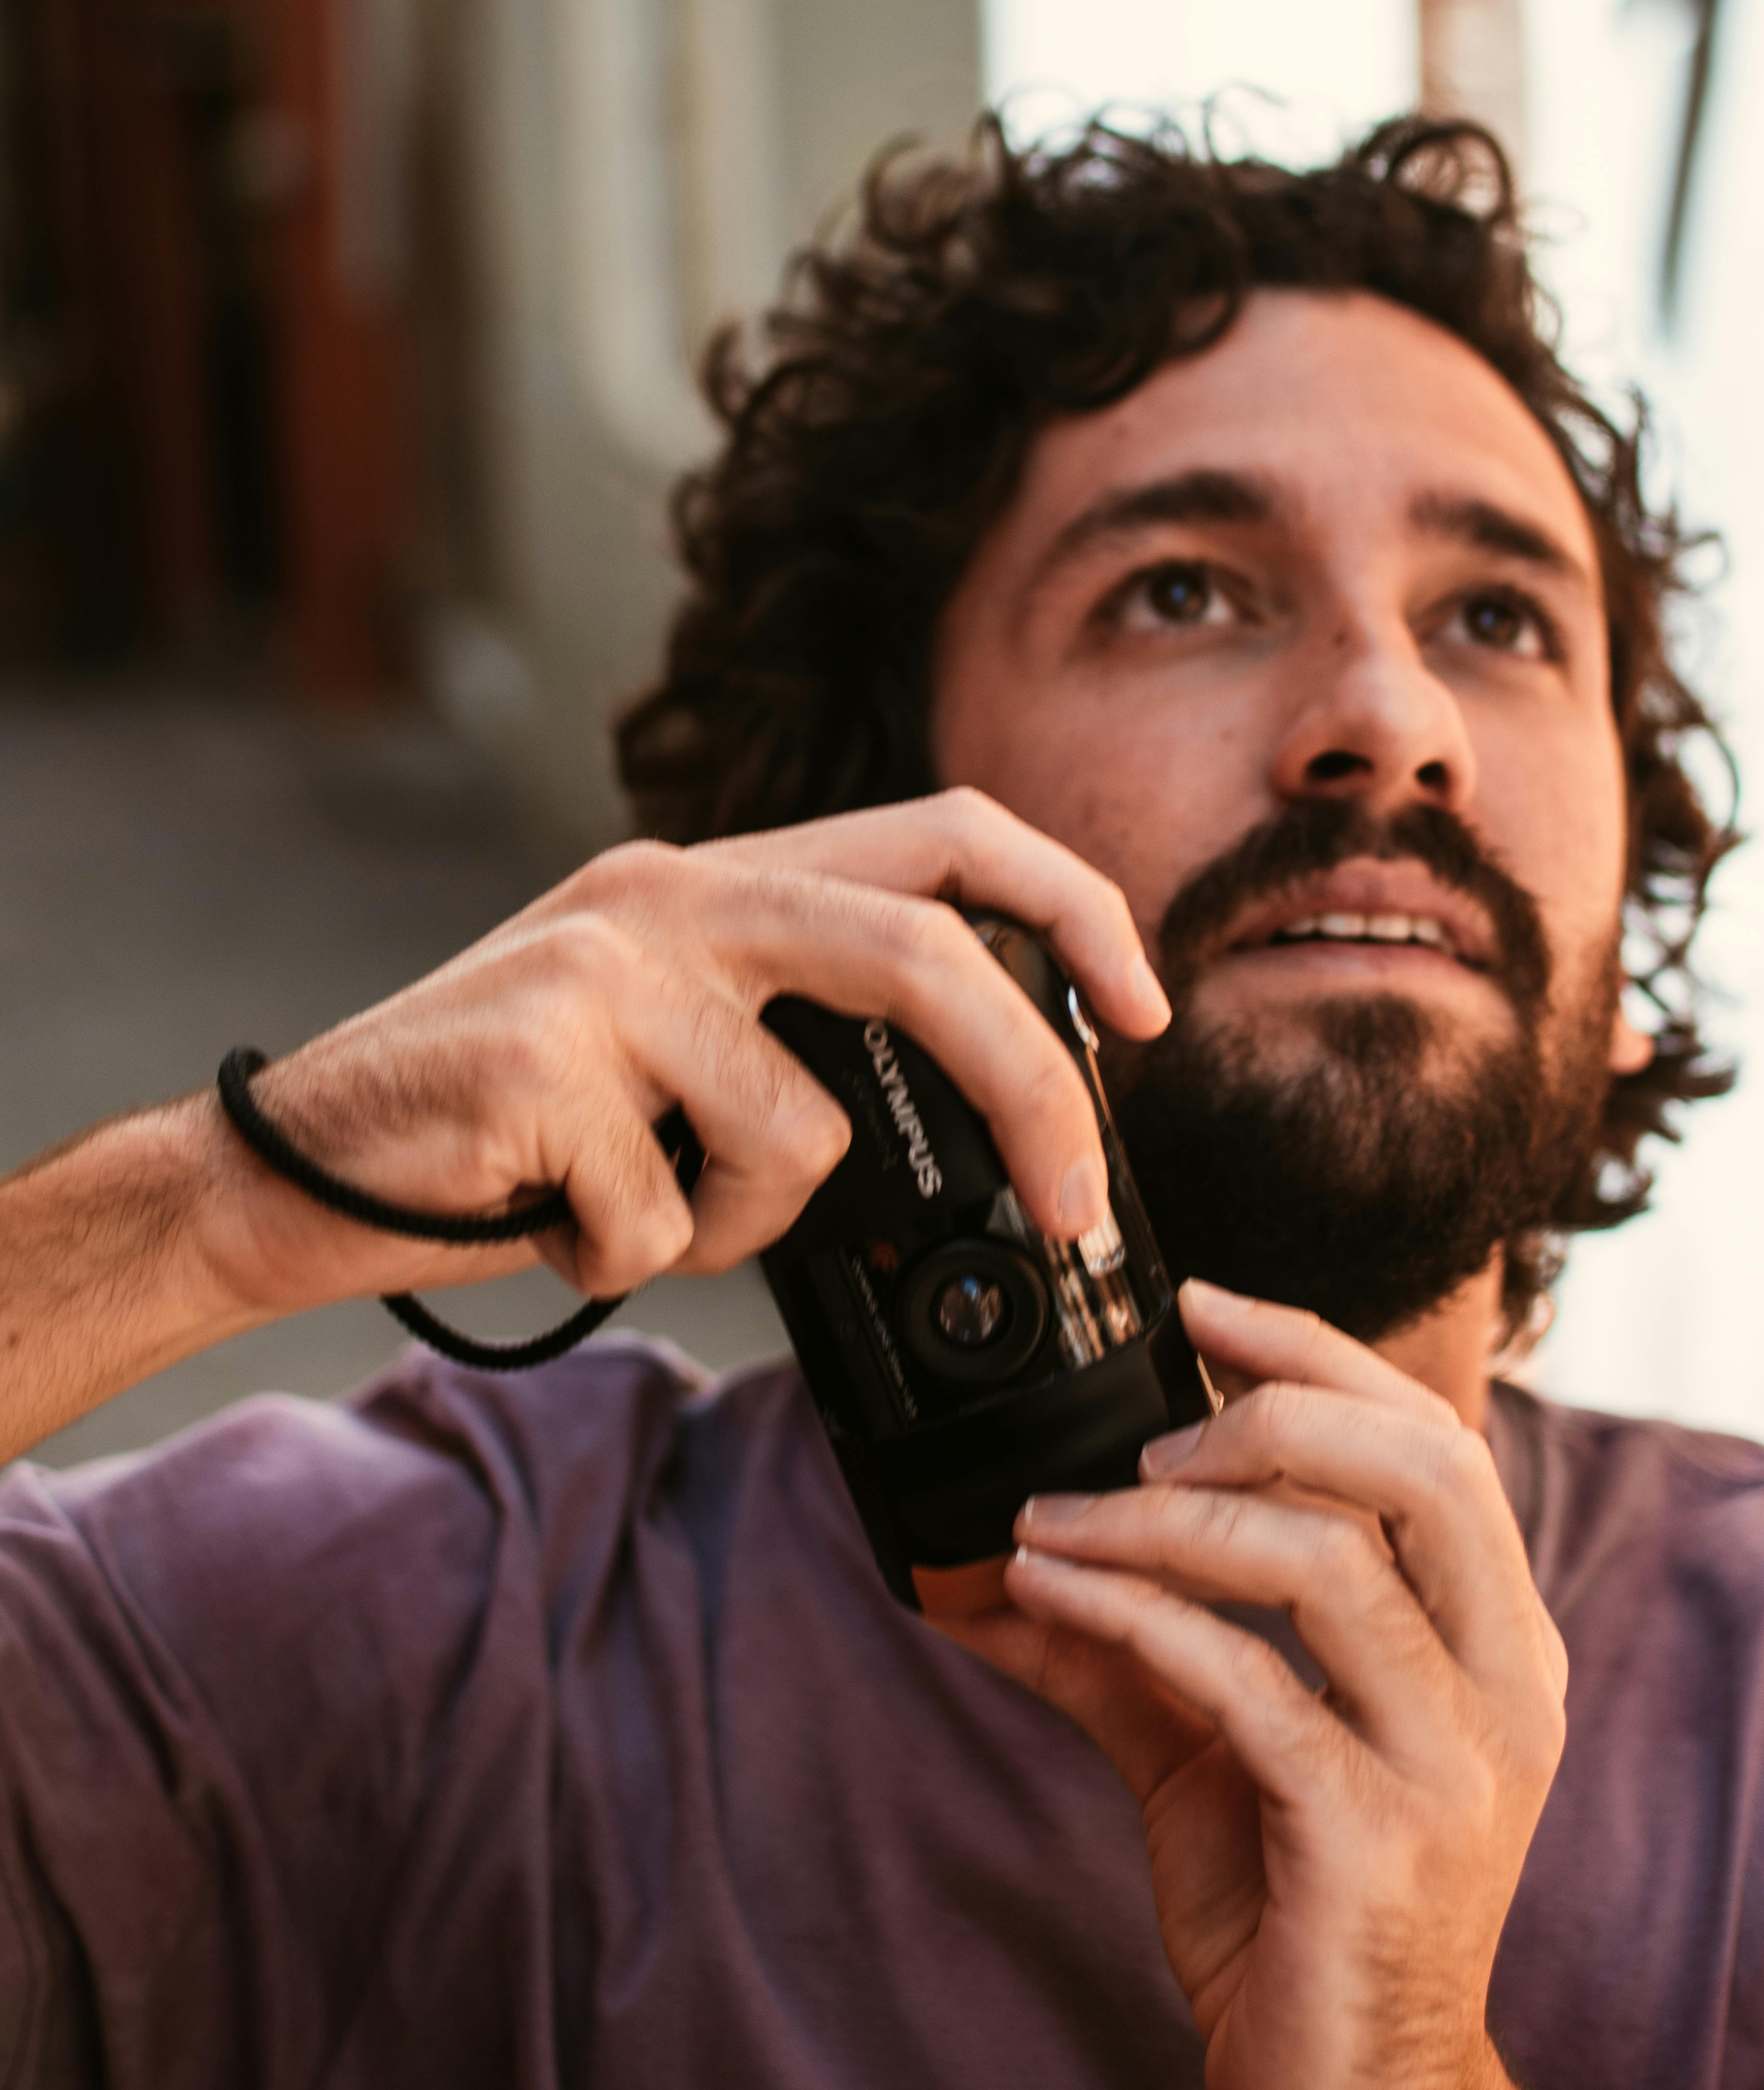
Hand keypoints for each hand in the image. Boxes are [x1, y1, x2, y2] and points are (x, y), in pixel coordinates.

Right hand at [204, 790, 1168, 1316]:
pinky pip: (673, 1219)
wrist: (290, 1169)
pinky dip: (629, 1256)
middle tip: (1076, 1203)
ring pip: (799, 1136)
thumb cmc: (501, 1130)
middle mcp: (670, 893)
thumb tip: (985, 1112)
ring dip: (739, 1221)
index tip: (1147, 1007)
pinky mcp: (543, 1062)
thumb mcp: (664, 1042)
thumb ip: (795, 1036)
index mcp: (718, 878)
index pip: (946, 833)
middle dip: (1034, 1091)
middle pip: (926, 956)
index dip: (1073, 903)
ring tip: (637, 1205)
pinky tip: (550, 1218)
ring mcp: (604, 968)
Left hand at [939, 1277, 1565, 2089]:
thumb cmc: (1298, 1924)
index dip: (1321, 1357)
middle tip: (1144, 1423)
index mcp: (1498, 1645)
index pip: (1437, 1443)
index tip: (1202, 1306)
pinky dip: (1134, 1619)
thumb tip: (983, 1558)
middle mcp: (1506, 1690)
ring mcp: (1451, 1768)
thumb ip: (1133, 1646)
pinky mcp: (1375, 1846)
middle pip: (1421, 1469)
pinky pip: (1248, 1687)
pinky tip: (1042, 1589)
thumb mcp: (1217, 1755)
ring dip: (1165, 1518)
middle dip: (1273, 1408)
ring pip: (1324, 1566)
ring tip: (1052, 1515)